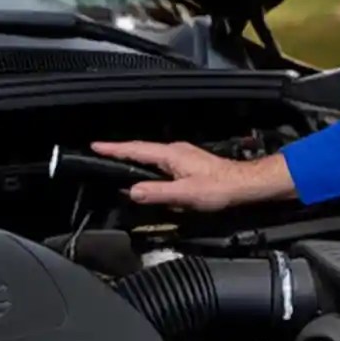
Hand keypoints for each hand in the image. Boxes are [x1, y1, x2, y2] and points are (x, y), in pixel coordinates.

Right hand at [90, 141, 296, 210]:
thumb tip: (132, 191)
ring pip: (150, 155)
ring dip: (133, 158)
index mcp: (171, 155)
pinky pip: (159, 161)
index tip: (96, 146)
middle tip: (100, 153)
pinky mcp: (187, 163)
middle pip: (140, 149)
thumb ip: (157, 193)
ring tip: (116, 162)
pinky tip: (145, 173)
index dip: (114, 149)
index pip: (135, 149)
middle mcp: (175, 151)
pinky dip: (147, 165)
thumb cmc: (219, 188)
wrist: (243, 185)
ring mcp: (182, 156)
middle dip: (119, 151)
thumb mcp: (185, 195)